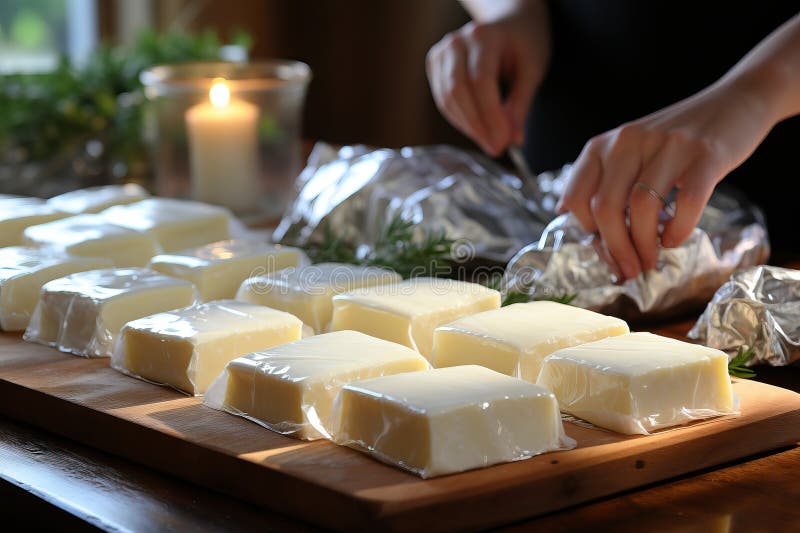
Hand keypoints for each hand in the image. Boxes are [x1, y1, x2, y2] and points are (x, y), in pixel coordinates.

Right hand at [426, 7, 549, 155]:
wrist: (509, 24)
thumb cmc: (523, 44)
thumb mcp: (532, 71)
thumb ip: (521, 105)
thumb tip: (512, 140)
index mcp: (484, 35)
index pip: (481, 81)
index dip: (490, 116)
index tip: (503, 142)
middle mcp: (456, 42)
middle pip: (458, 91)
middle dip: (477, 126)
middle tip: (496, 148)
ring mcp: (441, 53)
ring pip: (447, 100)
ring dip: (468, 127)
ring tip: (490, 142)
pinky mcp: (434, 67)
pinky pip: (443, 101)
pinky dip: (460, 120)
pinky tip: (478, 130)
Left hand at [556, 78, 776, 279]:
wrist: (735, 101)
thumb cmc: (676, 138)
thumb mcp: (629, 151)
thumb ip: (604, 181)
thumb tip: (574, 221)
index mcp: (605, 144)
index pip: (576, 198)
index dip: (587, 233)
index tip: (604, 251)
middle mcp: (629, 141)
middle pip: (605, 208)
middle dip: (615, 249)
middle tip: (629, 269)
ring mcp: (668, 146)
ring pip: (640, 208)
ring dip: (643, 245)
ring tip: (650, 260)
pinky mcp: (705, 156)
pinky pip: (685, 203)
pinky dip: (678, 230)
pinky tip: (674, 239)